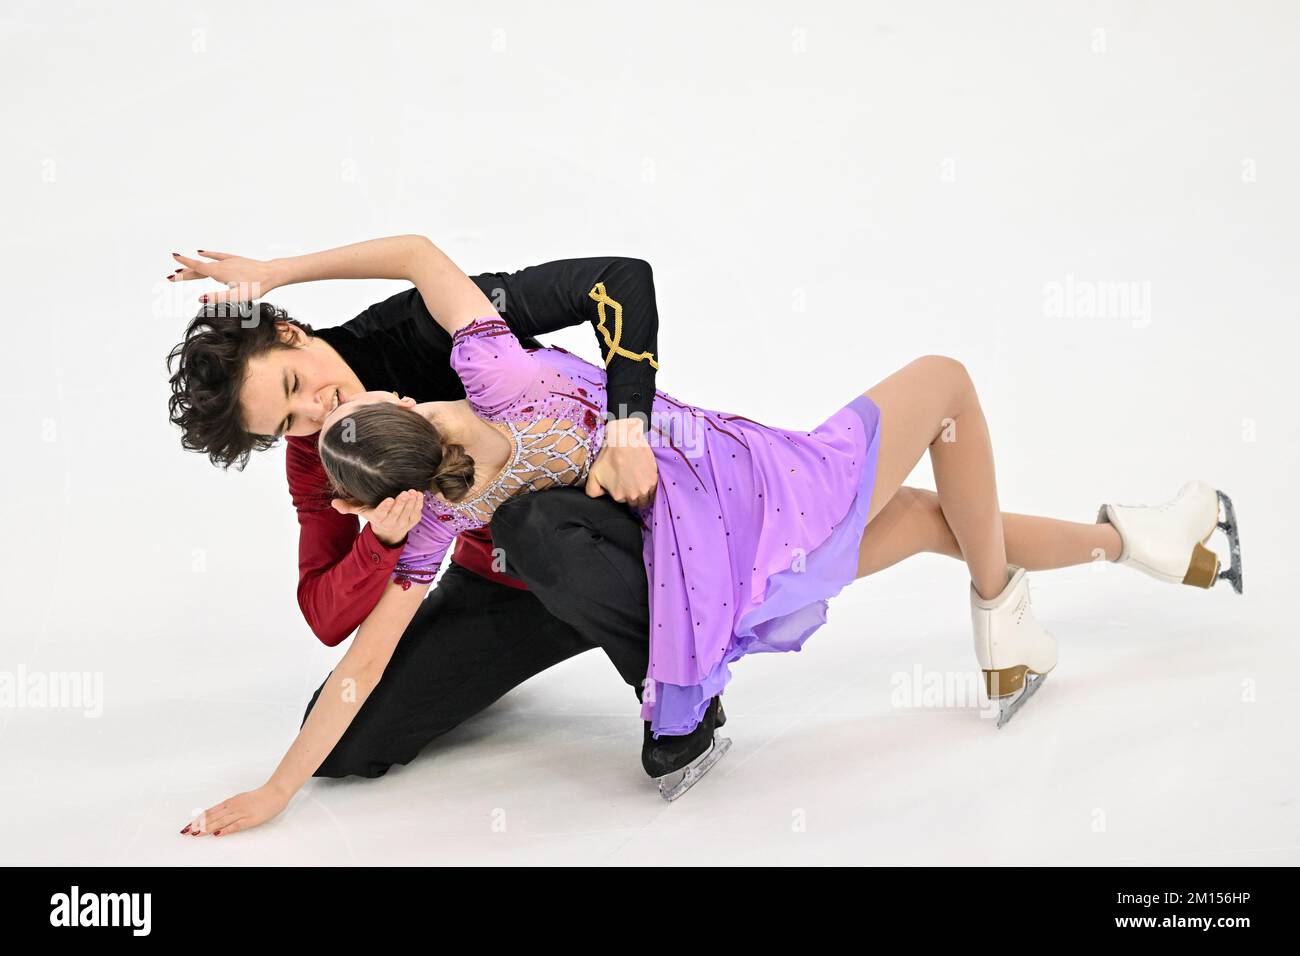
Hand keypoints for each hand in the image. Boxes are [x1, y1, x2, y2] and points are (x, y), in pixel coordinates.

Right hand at [166, 249, 282, 304]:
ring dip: (194, 265)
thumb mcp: (237, 297)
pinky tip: (202, 252)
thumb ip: (218, 298)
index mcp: (219, 273)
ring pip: (206, 263)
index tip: (172, 260)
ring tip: (182, 268)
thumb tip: (200, 299)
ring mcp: (228, 261)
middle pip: (199, 268)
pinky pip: (217, 256)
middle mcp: (221, 265)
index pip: (197, 269)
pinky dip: (208, 254)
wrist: (272, 273)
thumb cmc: (257, 287)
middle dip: (184, 272)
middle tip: (170, 277)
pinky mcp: (235, 259)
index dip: (184, 266)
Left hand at [180, 783, 289, 837]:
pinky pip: (235, 826)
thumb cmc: (260, 797)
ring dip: (207, 828)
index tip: (188, 825)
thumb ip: (229, 807)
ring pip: (220, 822)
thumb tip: (217, 816)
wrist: (275, 793)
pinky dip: (225, 830)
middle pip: (212, 817)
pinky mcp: (250, 819)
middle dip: (198, 825)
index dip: (198, 819)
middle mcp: (233, 806)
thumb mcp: (241, 799)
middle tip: (187, 832)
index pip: (210, 812)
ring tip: (197, 834)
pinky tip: (217, 834)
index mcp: (230, 802)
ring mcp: (241, 813)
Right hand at [333, 488, 423, 545]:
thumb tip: (334, 503)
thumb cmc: (374, 514)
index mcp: (378, 519)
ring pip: (408, 513)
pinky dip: (419, 504)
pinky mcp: (413, 521)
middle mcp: (391, 523)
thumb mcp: (361, 510)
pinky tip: (419, 495)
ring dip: (411, 503)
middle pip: (397, 513)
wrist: (390, 530)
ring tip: (413, 492)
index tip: (390, 499)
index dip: (386, 507)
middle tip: (405, 493)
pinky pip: (417, 513)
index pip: (381, 514)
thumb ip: (349, 506)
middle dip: (401, 503)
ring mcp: (403, 523)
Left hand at [586, 417, 657, 507]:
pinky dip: (650, 486)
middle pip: (636, 503)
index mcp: (619, 496)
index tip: (623, 485)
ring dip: (643, 493)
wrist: (624, 440)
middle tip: (631, 484)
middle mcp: (633, 495)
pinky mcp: (654, 479)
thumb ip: (593, 491)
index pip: (624, 502)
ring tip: (639, 483)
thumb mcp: (594, 474)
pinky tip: (644, 478)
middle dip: (633, 495)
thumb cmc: (609, 456)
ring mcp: (645, 488)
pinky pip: (654, 490)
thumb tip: (600, 497)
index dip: (623, 494)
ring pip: (646, 498)